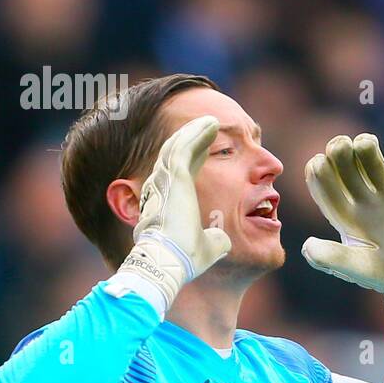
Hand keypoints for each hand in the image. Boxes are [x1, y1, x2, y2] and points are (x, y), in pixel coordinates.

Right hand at [118, 115, 231, 309]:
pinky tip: (211, 121)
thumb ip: (213, 239)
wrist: (169, 261)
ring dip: (195, 132)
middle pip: (179, 155)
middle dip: (193, 140)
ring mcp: (164, 179)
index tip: (207, 149)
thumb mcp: (205, 246)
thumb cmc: (184, 259)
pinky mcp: (173, 174)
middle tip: (209, 127)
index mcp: (168, 201)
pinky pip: (185, 145)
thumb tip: (222, 240)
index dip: (196, 159)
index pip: (183, 173)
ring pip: (179, 146)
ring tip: (210, 120)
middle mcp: (161, 187)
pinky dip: (197, 132)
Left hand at [303, 129, 383, 332]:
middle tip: (345, 149)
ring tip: (369, 146)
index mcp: (341, 212)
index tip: (322, 166)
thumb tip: (307, 246)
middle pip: (341, 159)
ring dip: (365, 143)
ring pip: (368, 153)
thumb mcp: (358, 270)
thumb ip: (333, 259)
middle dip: (339, 148)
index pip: (320, 180)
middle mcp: (359, 197)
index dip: (318, 168)